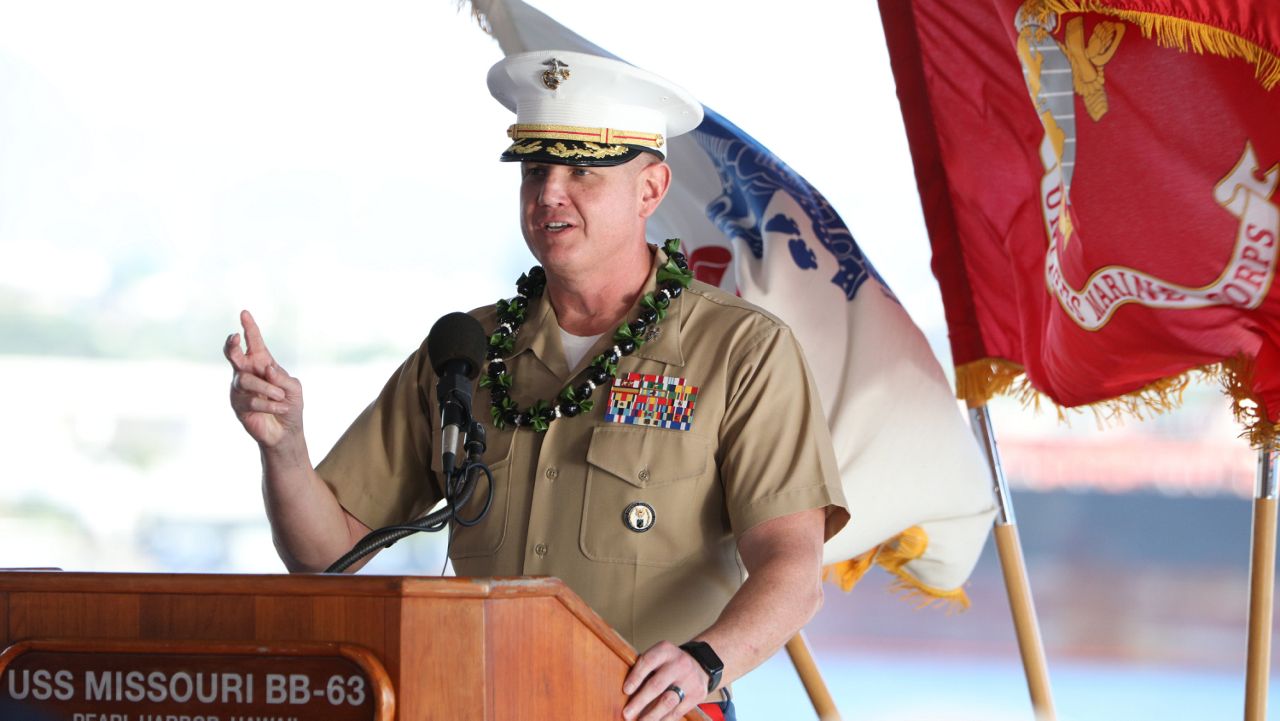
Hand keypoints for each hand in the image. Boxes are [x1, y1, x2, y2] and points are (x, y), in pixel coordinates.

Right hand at [224, 310, 303, 447]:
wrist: (286, 431)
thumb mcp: (294, 388)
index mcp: (262, 363)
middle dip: (232, 345)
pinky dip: (270, 405)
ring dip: (267, 388)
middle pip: (233, 355)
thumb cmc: (290, 404)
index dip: (249, 328)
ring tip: (280, 397)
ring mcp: (240, 389)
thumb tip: (267, 369)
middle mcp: (247, 372)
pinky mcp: (238, 405)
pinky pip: (252, 401)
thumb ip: (282, 377)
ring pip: (246, 380)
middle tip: (234, 338)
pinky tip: (281, 408)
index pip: (254, 342)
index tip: (245, 313)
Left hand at [621, 641, 709, 720]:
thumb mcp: (659, 657)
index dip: (636, 677)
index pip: (648, 662)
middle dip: (640, 701)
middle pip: (657, 685)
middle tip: (627, 714)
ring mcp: (690, 680)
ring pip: (667, 702)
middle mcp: (679, 663)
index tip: (625, 691)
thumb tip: (626, 693)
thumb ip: (645, 670)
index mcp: (665, 650)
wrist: (700, 663)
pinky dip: (664, 720)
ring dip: (651, 716)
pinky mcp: (697, 695)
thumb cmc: (670, 663)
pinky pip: (677, 712)